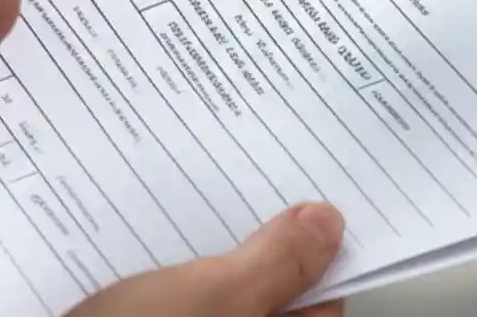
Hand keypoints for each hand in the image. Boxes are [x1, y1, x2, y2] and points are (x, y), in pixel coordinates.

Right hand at [68, 203, 346, 316]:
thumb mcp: (220, 299)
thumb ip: (282, 263)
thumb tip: (330, 222)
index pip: (322, 302)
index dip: (318, 247)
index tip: (304, 191)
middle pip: (266, 294)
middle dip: (258, 240)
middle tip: (245, 175)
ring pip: (216, 295)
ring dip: (206, 248)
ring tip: (190, 190)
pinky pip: (173, 299)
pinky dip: (167, 266)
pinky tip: (146, 228)